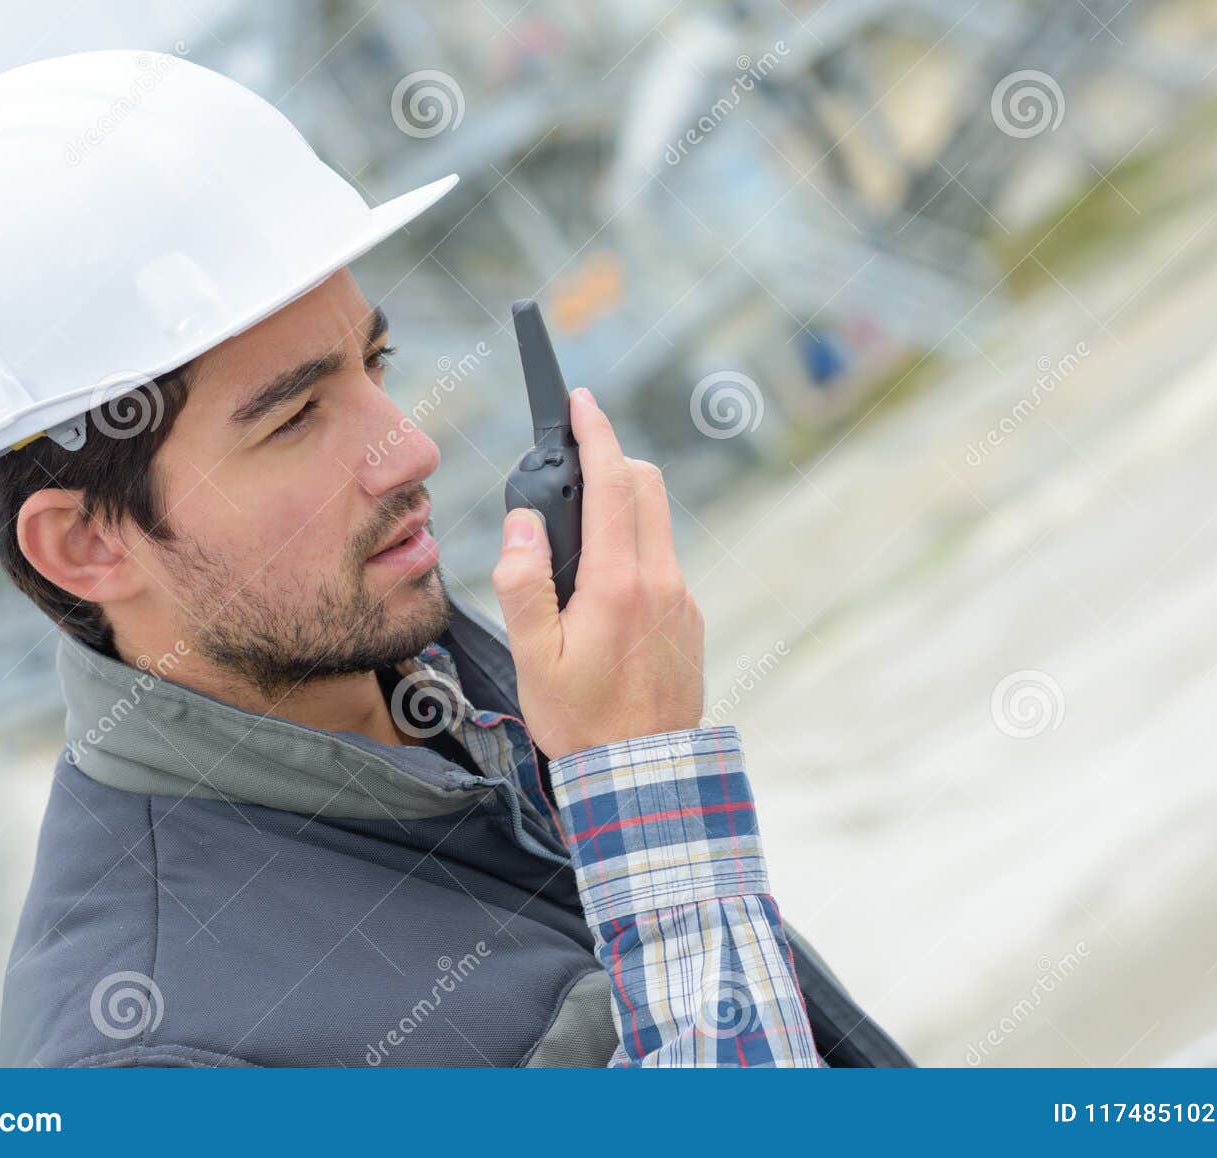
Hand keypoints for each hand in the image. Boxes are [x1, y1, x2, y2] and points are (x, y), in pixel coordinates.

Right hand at [492, 387, 704, 759]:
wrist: (643, 776)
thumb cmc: (581, 722)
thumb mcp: (532, 658)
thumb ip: (524, 583)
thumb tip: (524, 524)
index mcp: (619, 584)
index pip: (614, 483)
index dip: (597, 433)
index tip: (582, 402)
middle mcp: (662, 582)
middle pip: (647, 487)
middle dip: (613, 461)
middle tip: (573, 469)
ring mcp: (683, 599)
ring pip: (657, 524)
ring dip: (624, 508)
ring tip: (579, 540)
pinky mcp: (691, 619)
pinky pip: (663, 562)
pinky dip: (635, 550)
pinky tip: (603, 591)